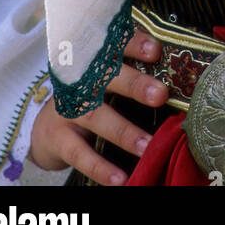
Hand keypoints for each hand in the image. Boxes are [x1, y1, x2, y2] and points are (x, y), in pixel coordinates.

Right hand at [29, 28, 168, 184]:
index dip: (134, 45)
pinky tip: (120, 179)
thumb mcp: (106, 80)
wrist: (45, 127)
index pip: (115, 46)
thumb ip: (135, 73)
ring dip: (124, 132)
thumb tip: (180, 77)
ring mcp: (66, 109)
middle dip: (135, 85)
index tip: (156, 51)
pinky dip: (100, 167)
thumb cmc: (90, 97)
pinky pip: (79, 153)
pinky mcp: (58, 138)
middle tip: (161, 95)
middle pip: (106, 78)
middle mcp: (80, 81)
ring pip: (95, 117)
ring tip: (149, 145)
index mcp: (96, 62)